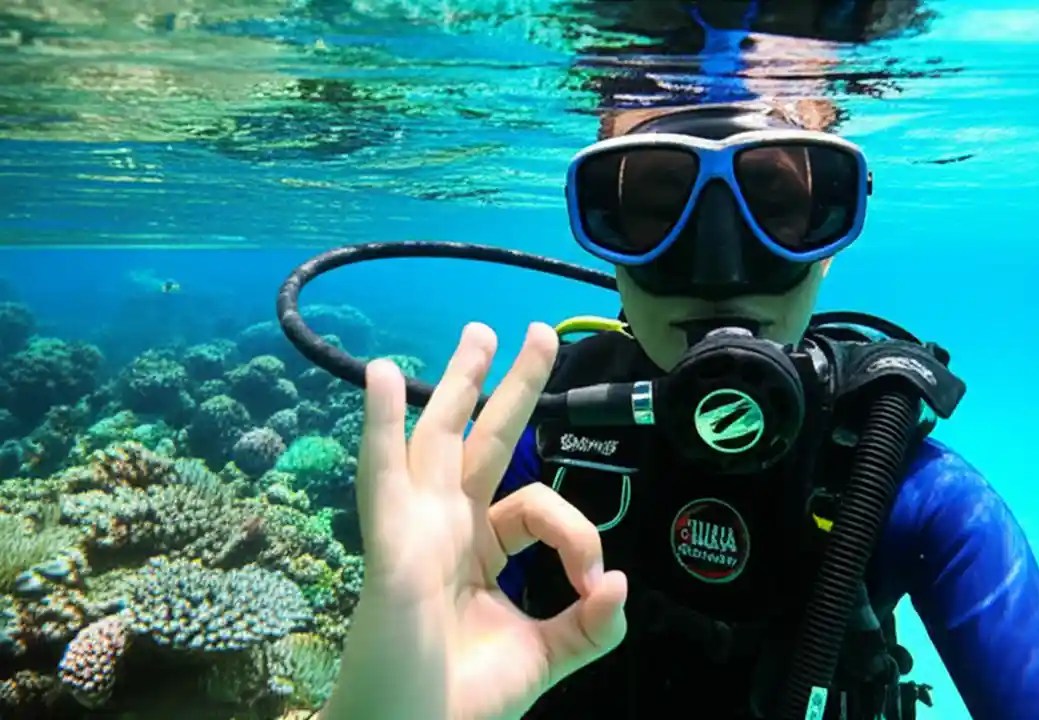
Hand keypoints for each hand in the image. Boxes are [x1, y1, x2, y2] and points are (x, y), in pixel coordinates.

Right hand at [321, 322, 627, 719]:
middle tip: (535, 334)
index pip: (539, 507)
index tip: (593, 584)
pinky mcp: (391, 545)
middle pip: (484, 441)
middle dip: (512, 387)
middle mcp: (448, 530)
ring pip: (440, 440)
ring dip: (458, 383)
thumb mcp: (544, 657)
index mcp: (481, 551)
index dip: (579, 534)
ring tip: (478, 334)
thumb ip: (588, 626)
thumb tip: (619, 582)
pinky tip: (377, 377)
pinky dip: (378, 425)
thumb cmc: (458, 704)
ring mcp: (416, 531)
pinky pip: (383, 476)